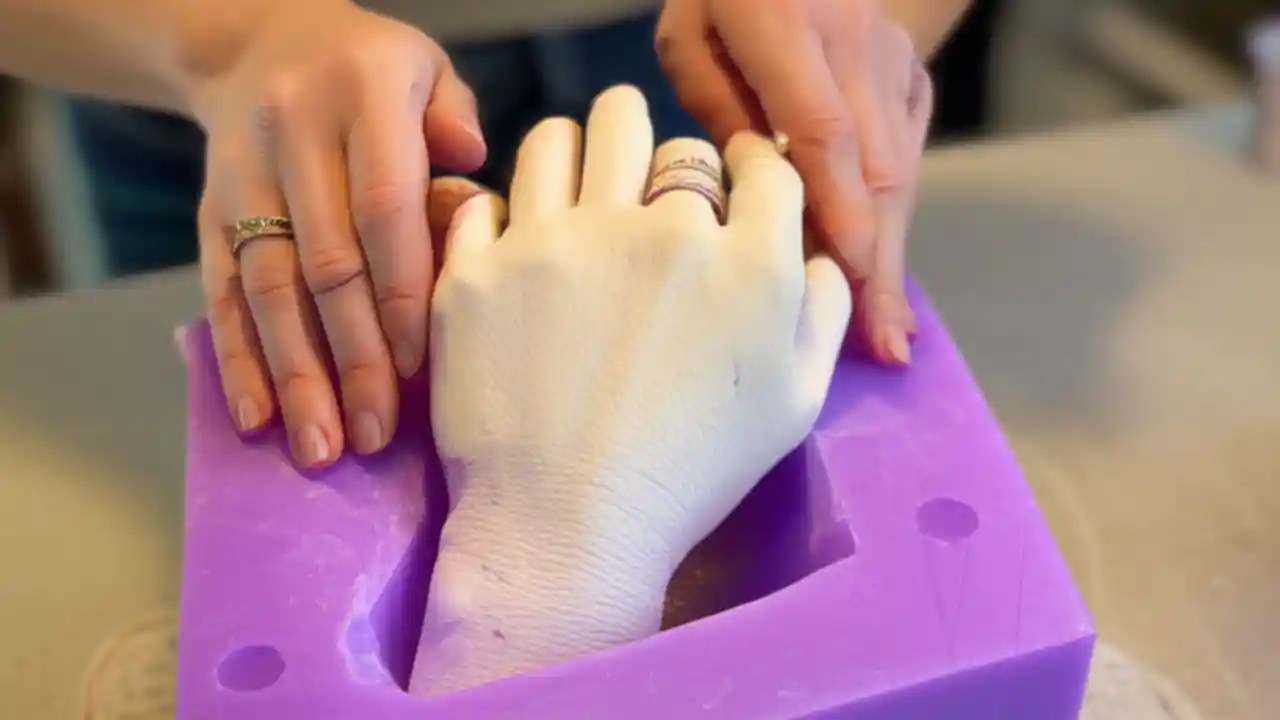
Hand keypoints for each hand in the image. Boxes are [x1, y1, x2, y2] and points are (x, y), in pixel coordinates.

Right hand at [193, 0, 484, 466]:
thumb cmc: (371, 74)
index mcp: (361, 93)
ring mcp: (242, 177)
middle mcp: (292, 134)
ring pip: (268, 288)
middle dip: (351, 357)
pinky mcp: (209, 214)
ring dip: (294, 375)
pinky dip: (239, 358)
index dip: (399, 292)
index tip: (419, 369)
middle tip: (373, 434)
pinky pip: (221, 292)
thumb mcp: (423, 67)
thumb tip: (474, 186)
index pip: (382, 207)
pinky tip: (257, 418)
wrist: (257, 42)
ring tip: (320, 448)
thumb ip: (455, 119)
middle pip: (324, 262)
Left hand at [409, 86, 850, 694]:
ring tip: (580, 187)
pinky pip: (487, 197)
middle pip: (663, 134)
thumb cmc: (691, 475)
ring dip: (582, 153)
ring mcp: (559, 242)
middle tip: (649, 190)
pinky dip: (505, 211)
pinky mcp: (480, 268)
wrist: (567, 530)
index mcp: (746, 262)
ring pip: (566, 136)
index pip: (761, 161)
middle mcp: (657, 230)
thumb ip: (820, 308)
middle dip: (663, 158)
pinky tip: (519, 244)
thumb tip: (813, 245)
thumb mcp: (795, 403)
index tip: (732, 183)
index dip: (751, 165)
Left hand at [657, 0, 933, 363]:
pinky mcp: (913, 76)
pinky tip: (883, 282)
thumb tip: (754, 194)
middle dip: (879, 261)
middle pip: (877, 166)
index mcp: (787, 25)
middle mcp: (857, 43)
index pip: (822, 129)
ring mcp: (895, 60)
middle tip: (883, 341)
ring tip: (889, 332)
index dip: (838, 207)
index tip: (850, 274)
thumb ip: (716, 106)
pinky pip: (903, 160)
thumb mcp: (693, 35)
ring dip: (891, 254)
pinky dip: (891, 223)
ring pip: (898, 170)